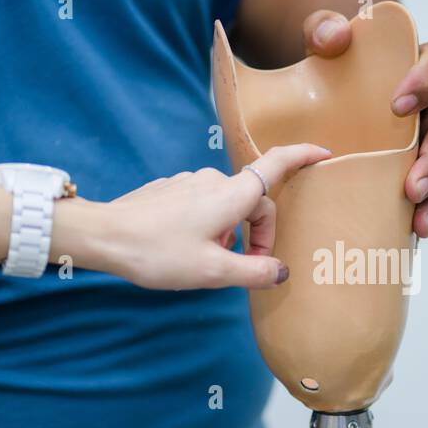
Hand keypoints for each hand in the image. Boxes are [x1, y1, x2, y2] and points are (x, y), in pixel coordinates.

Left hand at [57, 143, 331, 290]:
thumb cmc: (159, 253)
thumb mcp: (212, 272)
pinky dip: (209, 227)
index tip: (324, 155)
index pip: (277, 166)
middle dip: (259, 233)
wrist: (104, 236)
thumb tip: (280, 271)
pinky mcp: (170, 190)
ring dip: (231, 233)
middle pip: (254, 201)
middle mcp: (213, 181)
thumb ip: (253, 271)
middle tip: (245, 267)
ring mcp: (189, 182)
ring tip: (209, 263)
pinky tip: (187, 251)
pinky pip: (203, 206)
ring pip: (227, 206)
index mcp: (232, 195)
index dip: (303, 157)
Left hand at [304, 9, 427, 237]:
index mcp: (420, 66)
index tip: (399, 104)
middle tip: (412, 185)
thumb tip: (334, 36)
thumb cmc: (333, 63)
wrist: (326, 94)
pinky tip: (415, 232)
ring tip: (419, 220)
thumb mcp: (322, 40)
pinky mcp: (419, 170)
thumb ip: (323, 29)